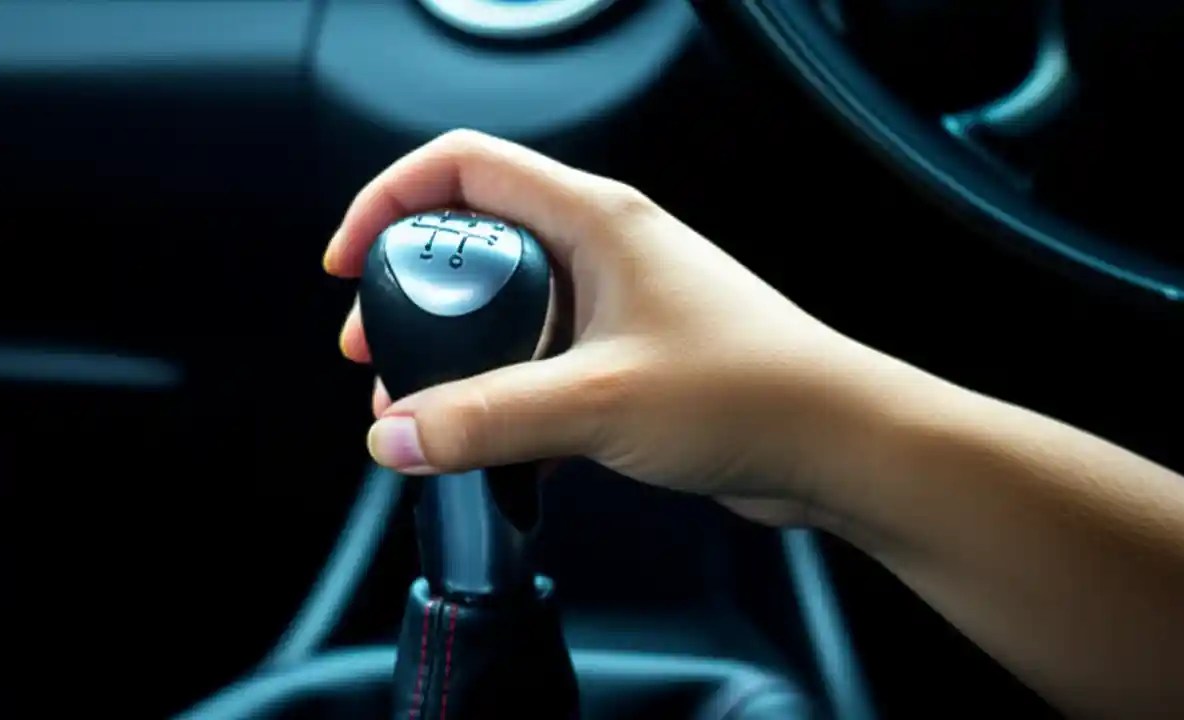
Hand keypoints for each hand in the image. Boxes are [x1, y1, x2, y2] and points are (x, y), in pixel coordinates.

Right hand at [322, 129, 921, 527]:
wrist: (833, 443)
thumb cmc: (752, 391)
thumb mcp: (600, 401)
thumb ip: (489, 418)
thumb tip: (399, 431)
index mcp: (595, 220)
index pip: (465, 167)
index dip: (391, 199)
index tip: (349, 260)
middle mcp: (601, 250)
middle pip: (474, 240)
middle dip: (411, 290)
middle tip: (373, 348)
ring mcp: (614, 305)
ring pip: (504, 310)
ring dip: (454, 353)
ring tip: (421, 408)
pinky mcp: (625, 359)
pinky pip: (539, 362)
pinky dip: (501, 394)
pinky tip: (491, 442)